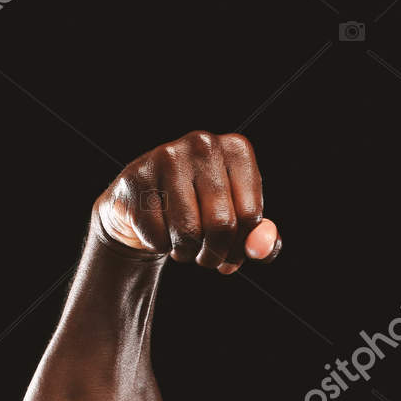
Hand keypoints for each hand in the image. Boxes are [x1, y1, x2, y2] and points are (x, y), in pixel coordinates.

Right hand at [94, 130, 280, 272]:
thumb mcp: (241, 227)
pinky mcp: (136, 178)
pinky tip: (159, 232)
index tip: (231, 249)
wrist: (145, 207)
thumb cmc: (202, 215)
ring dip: (187, 254)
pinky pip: (157, 236)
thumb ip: (263, 241)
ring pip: (188, 233)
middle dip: (215, 254)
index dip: (241, 246)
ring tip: (183, 246)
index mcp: (237, 149)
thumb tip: (260, 248)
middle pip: (221, 224)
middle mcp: (203, 143)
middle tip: (207, 258)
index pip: (250, 216)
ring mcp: (166, 156)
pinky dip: (160, 247)